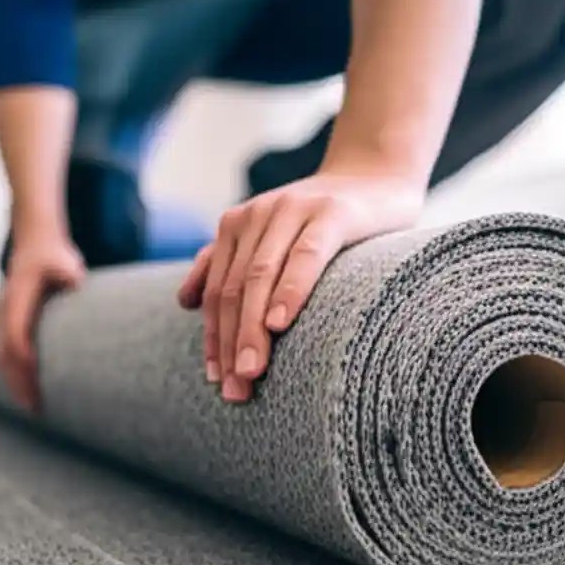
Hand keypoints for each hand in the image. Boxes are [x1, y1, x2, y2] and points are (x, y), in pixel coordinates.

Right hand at [0, 223, 85, 412]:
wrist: (35, 244)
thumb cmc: (53, 254)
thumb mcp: (64, 260)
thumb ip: (68, 272)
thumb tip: (75, 282)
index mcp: (16, 299)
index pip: (16, 335)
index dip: (24, 358)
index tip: (37, 378)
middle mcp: (4, 312)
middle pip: (4, 354)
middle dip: (17, 382)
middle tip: (35, 408)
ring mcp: (3, 319)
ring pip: (0, 358)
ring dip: (13, 384)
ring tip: (32, 407)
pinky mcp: (8, 324)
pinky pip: (5, 354)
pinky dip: (13, 375)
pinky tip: (27, 391)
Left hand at [176, 171, 422, 402]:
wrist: (379, 175)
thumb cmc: (326, 220)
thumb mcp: (272, 239)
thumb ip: (229, 262)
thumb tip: (185, 301)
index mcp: (237, 225)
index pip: (217, 290)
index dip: (213, 337)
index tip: (217, 379)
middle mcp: (258, 214)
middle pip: (234, 289)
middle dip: (230, 343)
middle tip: (235, 389)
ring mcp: (293, 209)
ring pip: (261, 277)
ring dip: (252, 328)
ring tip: (250, 370)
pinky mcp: (332, 212)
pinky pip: (306, 256)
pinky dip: (289, 290)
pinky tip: (279, 323)